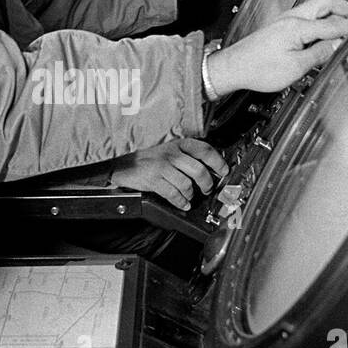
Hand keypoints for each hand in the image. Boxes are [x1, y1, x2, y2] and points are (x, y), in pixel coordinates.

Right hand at [107, 140, 227, 210]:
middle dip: (206, 183)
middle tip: (207, 189)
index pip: (204, 149)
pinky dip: (181, 202)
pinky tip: (182, 203)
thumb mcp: (167, 149)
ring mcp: (162, 167)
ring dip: (191, 194)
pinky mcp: (154, 180)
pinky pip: (173, 194)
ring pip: (187, 184)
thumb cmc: (147, 158)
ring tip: (190, 197)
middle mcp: (171, 154)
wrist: (123, 163)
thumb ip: (185, 155)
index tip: (224, 170)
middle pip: (199, 170)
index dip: (217, 161)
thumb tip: (208, 168)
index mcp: (178, 144)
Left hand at [206, 0, 347, 94]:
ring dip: (334, 13)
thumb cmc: (257, 69)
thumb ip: (320, 53)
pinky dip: (322, 21)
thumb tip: (339, 45)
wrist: (233, 68)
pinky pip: (308, 17)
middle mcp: (291, 18)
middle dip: (347, 8)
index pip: (334, 24)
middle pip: (326, 2)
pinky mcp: (281, 26)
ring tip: (347, 25)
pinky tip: (326, 32)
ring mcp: (285, 20)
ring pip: (317, 7)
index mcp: (297, 26)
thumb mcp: (295, 67)